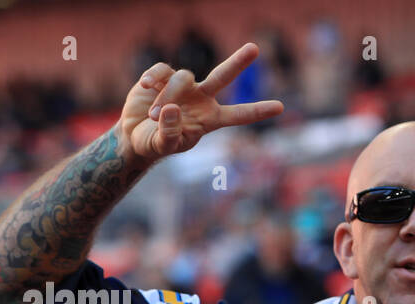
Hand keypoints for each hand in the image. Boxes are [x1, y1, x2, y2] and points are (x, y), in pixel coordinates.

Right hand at [118, 42, 283, 162]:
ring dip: (168, 95)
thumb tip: (171, 109)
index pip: (238, 115)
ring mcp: (183, 85)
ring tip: (153, 115)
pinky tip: (145, 87)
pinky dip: (154, 78)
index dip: (258, 111)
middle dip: (238, 62)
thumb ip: (170, 132)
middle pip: (223, 76)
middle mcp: (201, 98)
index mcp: (210, 119)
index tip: (280, 107)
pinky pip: (162, 70)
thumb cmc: (155, 143)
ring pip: (183, 78)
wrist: (134, 135)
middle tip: (255, 48)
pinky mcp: (162, 75)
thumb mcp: (164, 145)